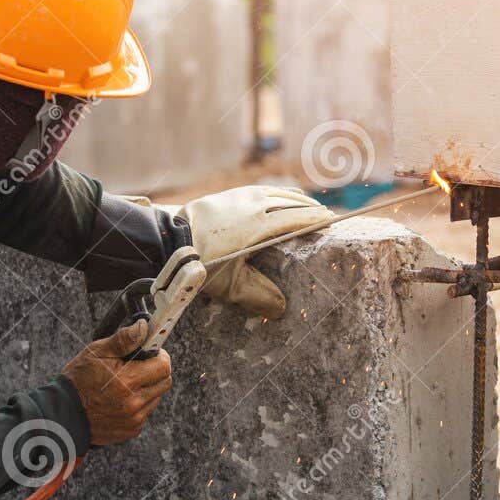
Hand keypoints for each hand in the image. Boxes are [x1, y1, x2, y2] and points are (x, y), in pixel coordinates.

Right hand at [62, 321, 172, 446]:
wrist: (64, 413)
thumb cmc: (78, 380)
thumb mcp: (96, 352)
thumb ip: (123, 339)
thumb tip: (143, 327)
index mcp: (128, 380)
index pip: (164, 366)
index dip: (159, 356)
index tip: (150, 354)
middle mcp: (134, 402)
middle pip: (164, 382)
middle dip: (155, 372)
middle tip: (137, 368)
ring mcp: (134, 419)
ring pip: (156, 397)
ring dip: (147, 389)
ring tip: (125, 385)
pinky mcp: (131, 430)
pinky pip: (145, 413)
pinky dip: (138, 405)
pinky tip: (120, 400)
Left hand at [182, 185, 330, 317]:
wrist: (167, 239)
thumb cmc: (201, 263)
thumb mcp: (230, 286)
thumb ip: (258, 297)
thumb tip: (281, 309)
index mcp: (261, 224)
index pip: (297, 217)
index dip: (316, 218)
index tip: (332, 220)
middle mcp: (254, 204)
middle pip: (290, 201)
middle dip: (308, 206)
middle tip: (323, 213)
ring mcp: (239, 196)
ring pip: (274, 192)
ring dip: (292, 197)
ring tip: (305, 203)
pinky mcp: (226, 194)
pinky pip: (258, 190)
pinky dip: (273, 193)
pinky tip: (274, 197)